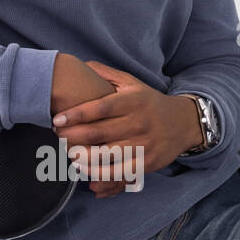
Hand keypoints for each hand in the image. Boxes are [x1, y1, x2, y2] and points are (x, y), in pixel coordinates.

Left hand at [52, 61, 202, 182]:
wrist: (183, 123)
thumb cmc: (148, 102)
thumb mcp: (132, 83)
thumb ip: (106, 74)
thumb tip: (81, 64)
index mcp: (131, 102)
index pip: (99, 108)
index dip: (76, 114)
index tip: (56, 120)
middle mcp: (138, 123)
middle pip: (98, 133)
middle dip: (72, 137)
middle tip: (56, 136)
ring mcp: (143, 145)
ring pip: (107, 156)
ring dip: (82, 158)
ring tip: (66, 154)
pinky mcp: (146, 163)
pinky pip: (119, 173)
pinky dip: (99, 175)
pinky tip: (84, 172)